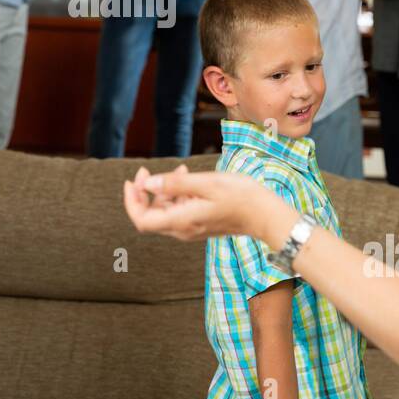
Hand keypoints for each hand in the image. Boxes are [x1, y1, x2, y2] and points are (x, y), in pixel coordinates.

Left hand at [123, 164, 284, 241]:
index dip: (132, 202)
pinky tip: (187, 177)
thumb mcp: (207, 183)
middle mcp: (183, 230)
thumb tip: (149, 184)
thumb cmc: (240, 197)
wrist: (266, 215)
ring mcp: (191, 229)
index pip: (142, 220)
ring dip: (162, 191)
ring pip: (164, 212)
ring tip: (177, 168)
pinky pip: (179, 211)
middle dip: (143, 193)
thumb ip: (176, 184)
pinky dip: (176, 194)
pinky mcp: (200, 224)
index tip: (133, 182)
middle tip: (145, 171)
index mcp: (181, 221)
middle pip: (150, 216)